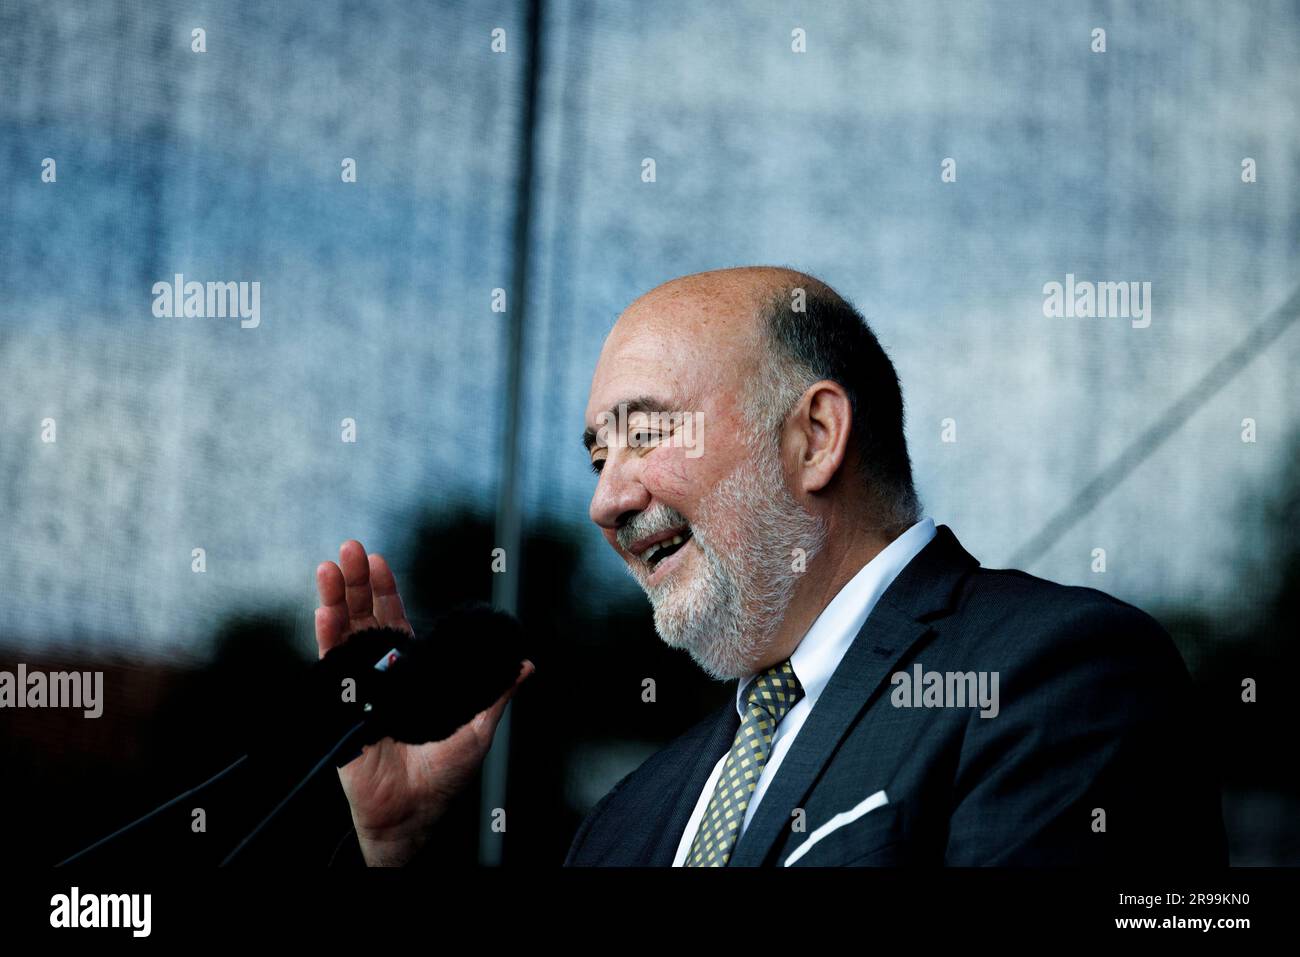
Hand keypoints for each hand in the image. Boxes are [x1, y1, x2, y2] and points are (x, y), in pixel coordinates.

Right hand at [315, 540, 533, 864]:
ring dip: (337, 598)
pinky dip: (328, 636)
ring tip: (331, 565)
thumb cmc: (446, 774)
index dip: (385, 590)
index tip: (379, 559)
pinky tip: (325, 609)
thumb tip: (526, 663)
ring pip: (344, 633)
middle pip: (364, 617)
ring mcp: (357, 686)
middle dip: (357, 581)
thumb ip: (495, 691)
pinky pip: (331, 666)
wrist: (414, 813)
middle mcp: (380, 673)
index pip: (394, 619)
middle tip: (351, 547)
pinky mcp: (341, 706)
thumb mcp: (478, 725)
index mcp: (410, 670)